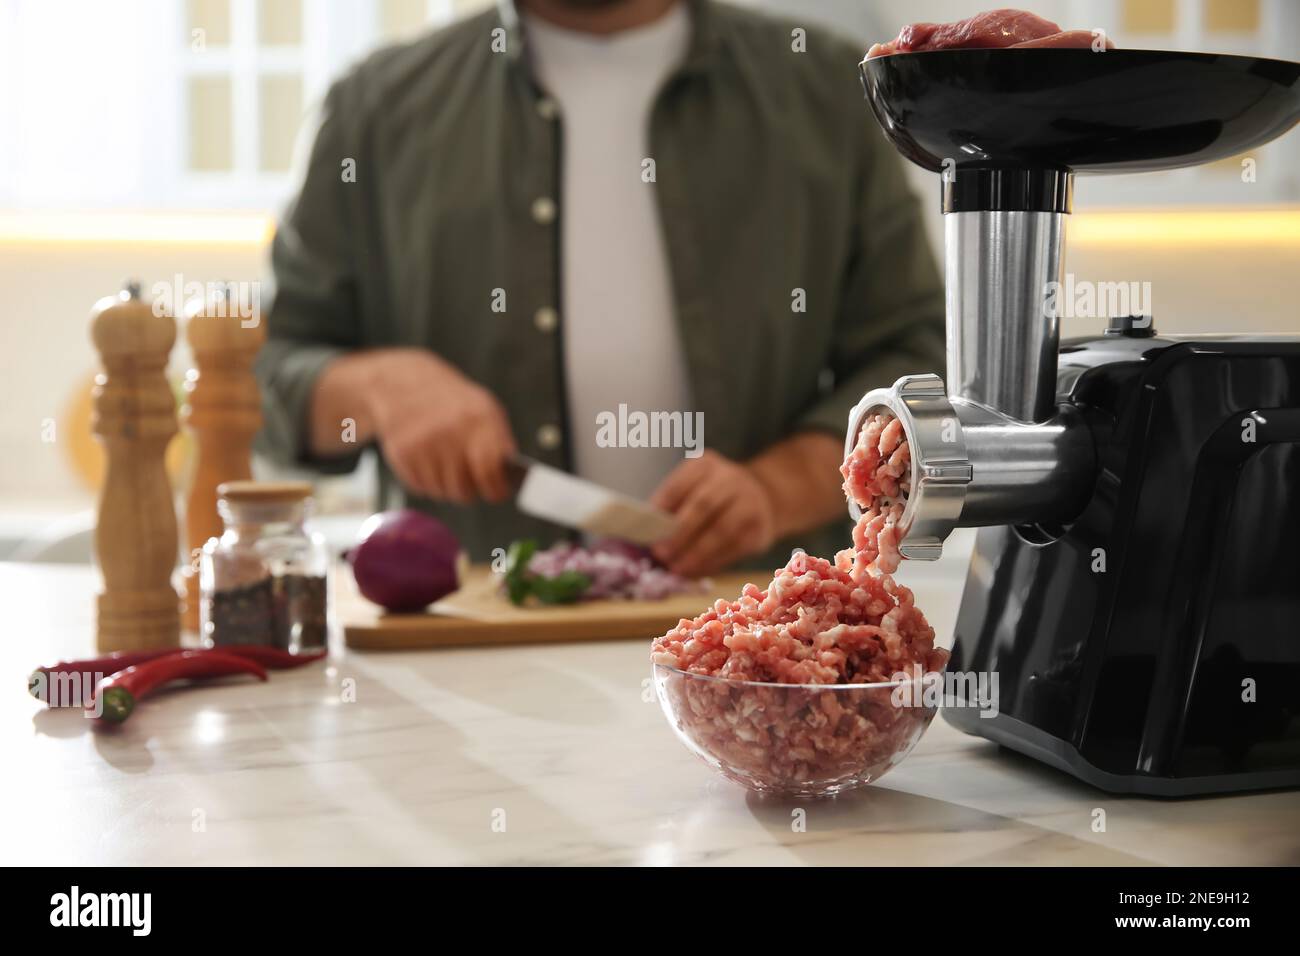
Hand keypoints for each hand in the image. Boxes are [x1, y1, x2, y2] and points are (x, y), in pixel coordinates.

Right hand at [367, 349, 515, 503]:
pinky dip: (428, 481)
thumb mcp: (486, 410)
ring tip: (448, 465)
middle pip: (464, 490)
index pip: (489, 471)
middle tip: (471, 478)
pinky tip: (430, 461)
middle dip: (471, 489)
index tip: (497, 491)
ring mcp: (423, 443)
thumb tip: (510, 480)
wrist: (406, 383)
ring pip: (442, 493)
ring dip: (448, 486)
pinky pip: (421, 487)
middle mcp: (449, 431)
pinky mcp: (402, 452)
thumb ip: (500, 443)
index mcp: (477, 419)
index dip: (496, 488)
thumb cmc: (454, 402)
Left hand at [649, 451, 776, 576]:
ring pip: (721, 530)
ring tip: (676, 568)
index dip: (662, 508)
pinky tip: (695, 570)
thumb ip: (673, 505)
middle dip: (679, 533)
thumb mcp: (694, 486)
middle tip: (660, 553)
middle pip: (703, 505)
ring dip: (695, 553)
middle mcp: (729, 479)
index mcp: (705, 465)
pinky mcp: (759, 528)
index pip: (680, 484)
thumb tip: (648, 533)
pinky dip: (712, 562)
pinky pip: (733, 548)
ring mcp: (749, 502)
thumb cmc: (715, 495)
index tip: (647, 530)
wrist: (763, 496)